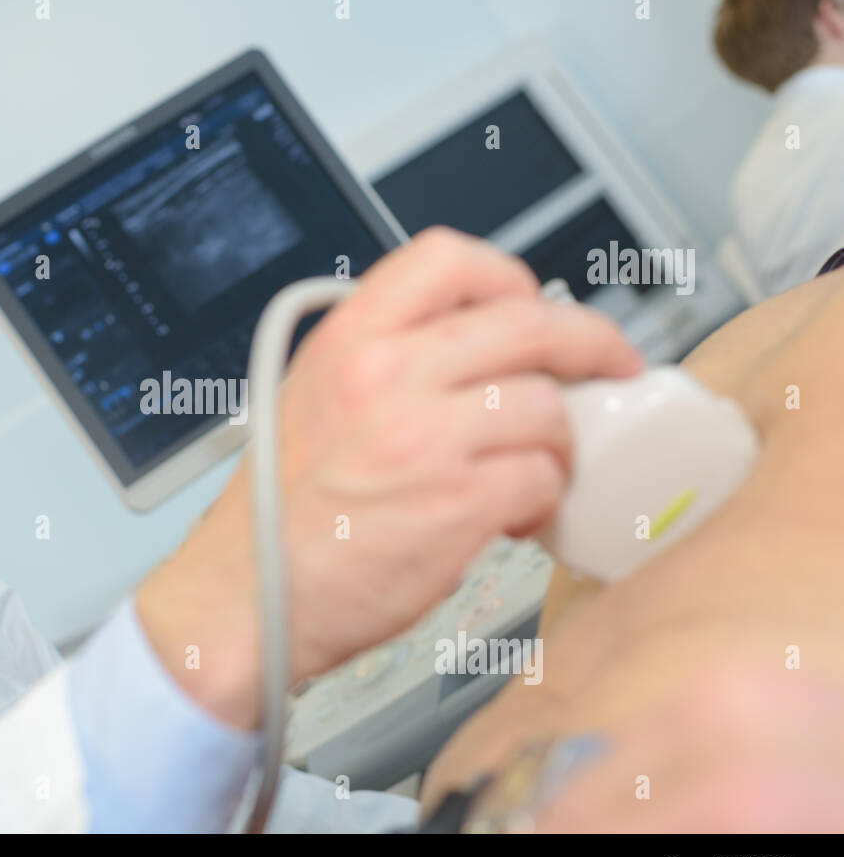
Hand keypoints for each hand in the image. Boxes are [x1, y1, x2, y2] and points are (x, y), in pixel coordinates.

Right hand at [136, 227, 643, 728]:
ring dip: (561, 442)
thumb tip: (469, 349)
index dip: (510, 276)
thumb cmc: (276, 515)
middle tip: (609, 367)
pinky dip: (544, 499)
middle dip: (590, 344)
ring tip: (537, 470)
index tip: (534, 303)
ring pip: (547, 405)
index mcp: (348, 340)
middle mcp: (385, 373)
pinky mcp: (457, 503)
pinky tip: (516, 515)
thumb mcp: (309, 399)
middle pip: (529, 322)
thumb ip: (380, 361)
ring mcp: (423, 435)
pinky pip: (542, 477)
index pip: (450, 259)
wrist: (247, 597)